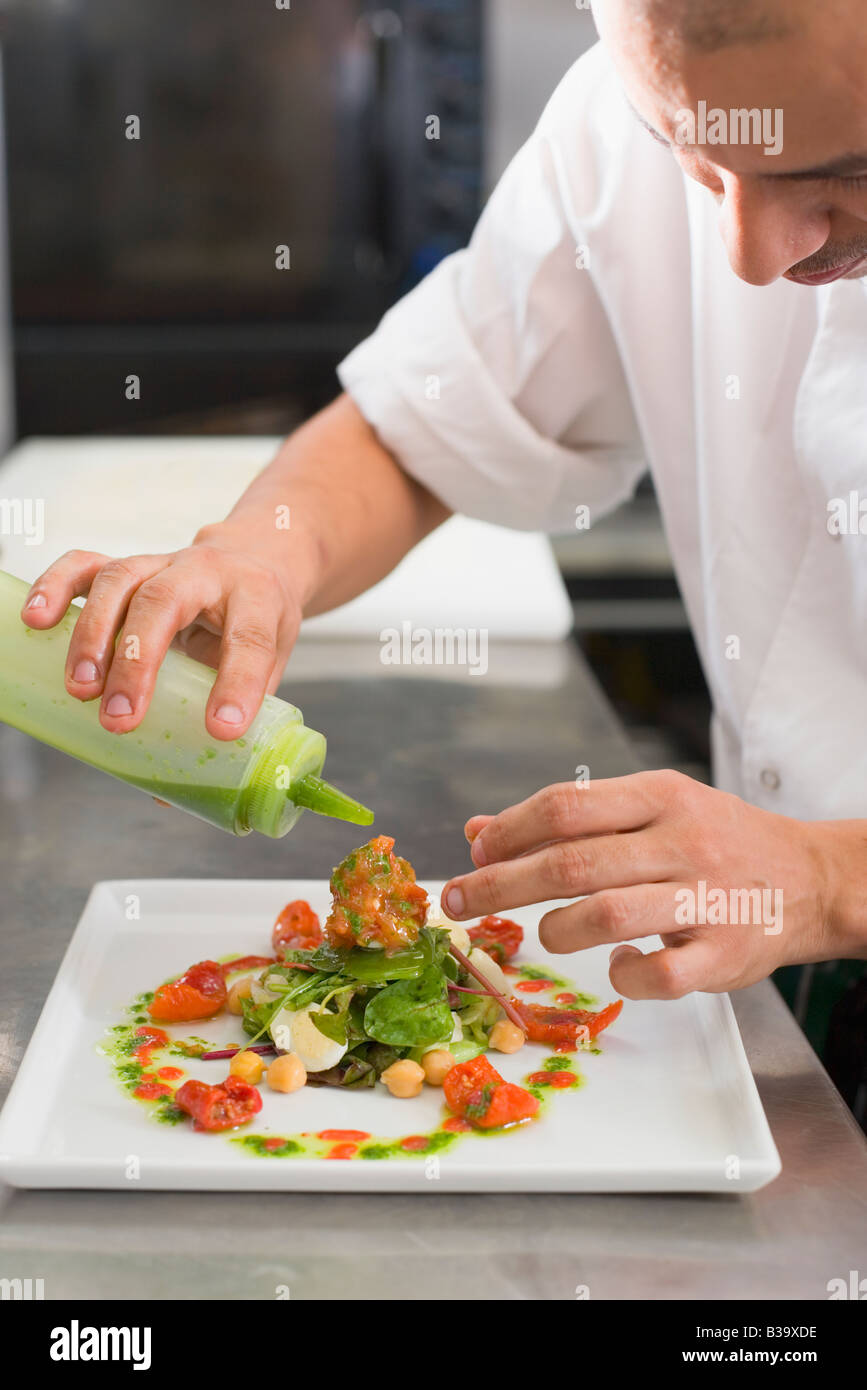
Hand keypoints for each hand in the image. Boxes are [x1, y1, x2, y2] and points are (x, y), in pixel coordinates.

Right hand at [20, 525, 310, 737]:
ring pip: (120, 581)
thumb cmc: (260, 617)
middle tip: (120, 718)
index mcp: (258, 598)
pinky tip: (37, 619)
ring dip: (92, 635)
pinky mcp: (129, 566)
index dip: (237, 684)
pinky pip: (85, 566)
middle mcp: (206, 572)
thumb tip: (169, 793)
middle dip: (137, 663)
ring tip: (79, 687)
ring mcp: (163, 563)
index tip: (220, 730)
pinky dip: (55, 588)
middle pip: (165, 603)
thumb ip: (229, 721)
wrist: (257, 556)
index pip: (249, 639)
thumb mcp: (270, 662)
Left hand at [441, 771, 866, 998]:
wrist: (811, 878)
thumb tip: (478, 832)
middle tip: (457, 902)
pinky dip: (622, 975)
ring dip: (556, 929)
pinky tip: (615, 965)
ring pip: (606, 916)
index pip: (566, 806)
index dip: (508, 832)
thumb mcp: (650, 810)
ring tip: (548, 933)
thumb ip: (569, 820)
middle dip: (499, 886)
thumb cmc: (715, 842)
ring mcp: (704, 900)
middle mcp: (682, 842)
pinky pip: (657, 974)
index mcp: (660, 796)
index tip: (473, 855)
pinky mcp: (723, 955)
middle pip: (571, 863)